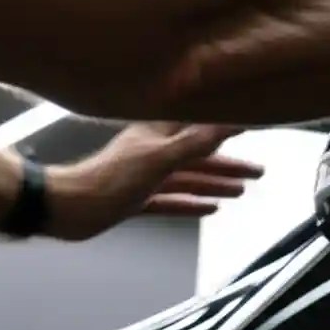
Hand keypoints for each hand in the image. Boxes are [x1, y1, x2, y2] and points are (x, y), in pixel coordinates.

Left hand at [44, 122, 262, 241]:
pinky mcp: (137, 200)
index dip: (222, 122)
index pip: (197, 123)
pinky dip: (192, 203)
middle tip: (259, 171)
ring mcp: (145, 177)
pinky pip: (172, 200)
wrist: (71, 209)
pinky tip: (211, 209)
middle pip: (198, 155)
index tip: (250, 121)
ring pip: (187, 178)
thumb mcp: (161, 158)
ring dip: (214, 184)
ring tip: (243, 191)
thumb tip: (232, 120)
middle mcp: (153, 151)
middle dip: (227, 163)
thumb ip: (197, 142)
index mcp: (158, 134)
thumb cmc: (113, 179)